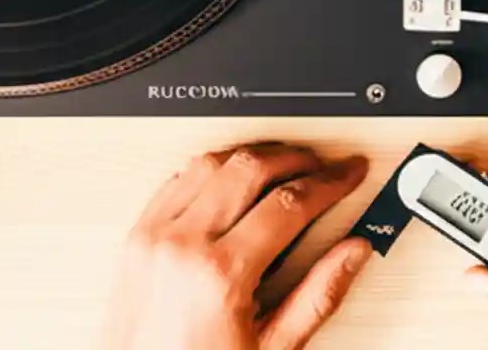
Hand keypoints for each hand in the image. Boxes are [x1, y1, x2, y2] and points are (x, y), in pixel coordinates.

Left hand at [103, 143, 371, 349]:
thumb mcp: (271, 348)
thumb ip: (318, 297)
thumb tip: (352, 254)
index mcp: (220, 274)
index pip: (289, 203)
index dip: (329, 182)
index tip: (349, 174)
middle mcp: (182, 246)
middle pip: (250, 168)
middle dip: (296, 158)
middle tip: (323, 165)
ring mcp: (153, 238)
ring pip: (210, 163)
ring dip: (253, 156)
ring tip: (283, 164)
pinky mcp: (135, 238)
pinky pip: (176, 181)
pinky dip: (211, 171)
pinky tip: (232, 178)